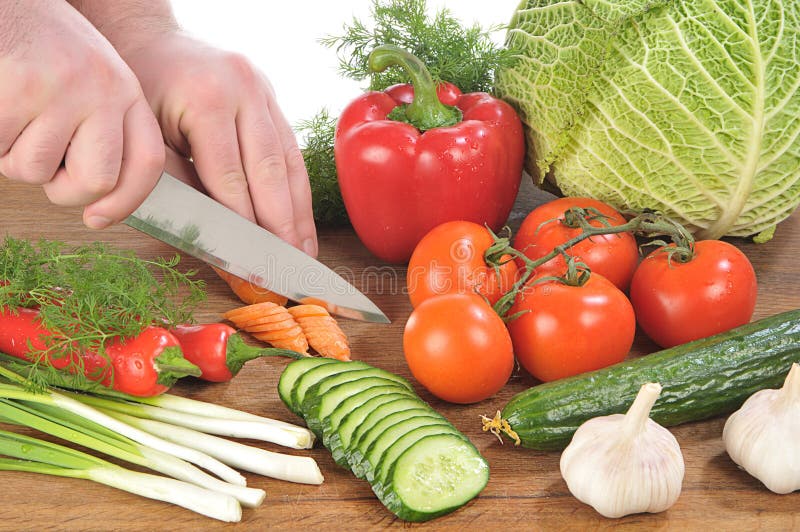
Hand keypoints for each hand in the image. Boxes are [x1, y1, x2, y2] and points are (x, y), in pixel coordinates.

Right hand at [0, 0, 163, 228]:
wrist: (8, 3)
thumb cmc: (41, 48)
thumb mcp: (90, 82)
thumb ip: (103, 130)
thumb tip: (101, 200)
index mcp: (125, 92)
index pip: (148, 162)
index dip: (127, 201)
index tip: (99, 219)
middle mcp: (104, 90)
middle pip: (98, 180)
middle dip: (64, 190)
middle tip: (43, 163)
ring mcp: (64, 89)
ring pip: (37, 170)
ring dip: (14, 156)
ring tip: (14, 116)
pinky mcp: (20, 88)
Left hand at [121, 32, 317, 256]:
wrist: (148, 38)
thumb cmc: (139, 91)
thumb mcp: (147, 139)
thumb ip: (178, 188)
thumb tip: (211, 241)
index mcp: (208, 98)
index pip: (232, 178)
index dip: (244, 225)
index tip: (252, 261)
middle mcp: (244, 89)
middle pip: (271, 171)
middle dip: (282, 224)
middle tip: (289, 263)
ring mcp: (264, 90)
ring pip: (289, 161)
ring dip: (298, 210)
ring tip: (304, 249)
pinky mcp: (272, 96)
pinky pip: (290, 148)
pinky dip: (296, 187)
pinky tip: (301, 216)